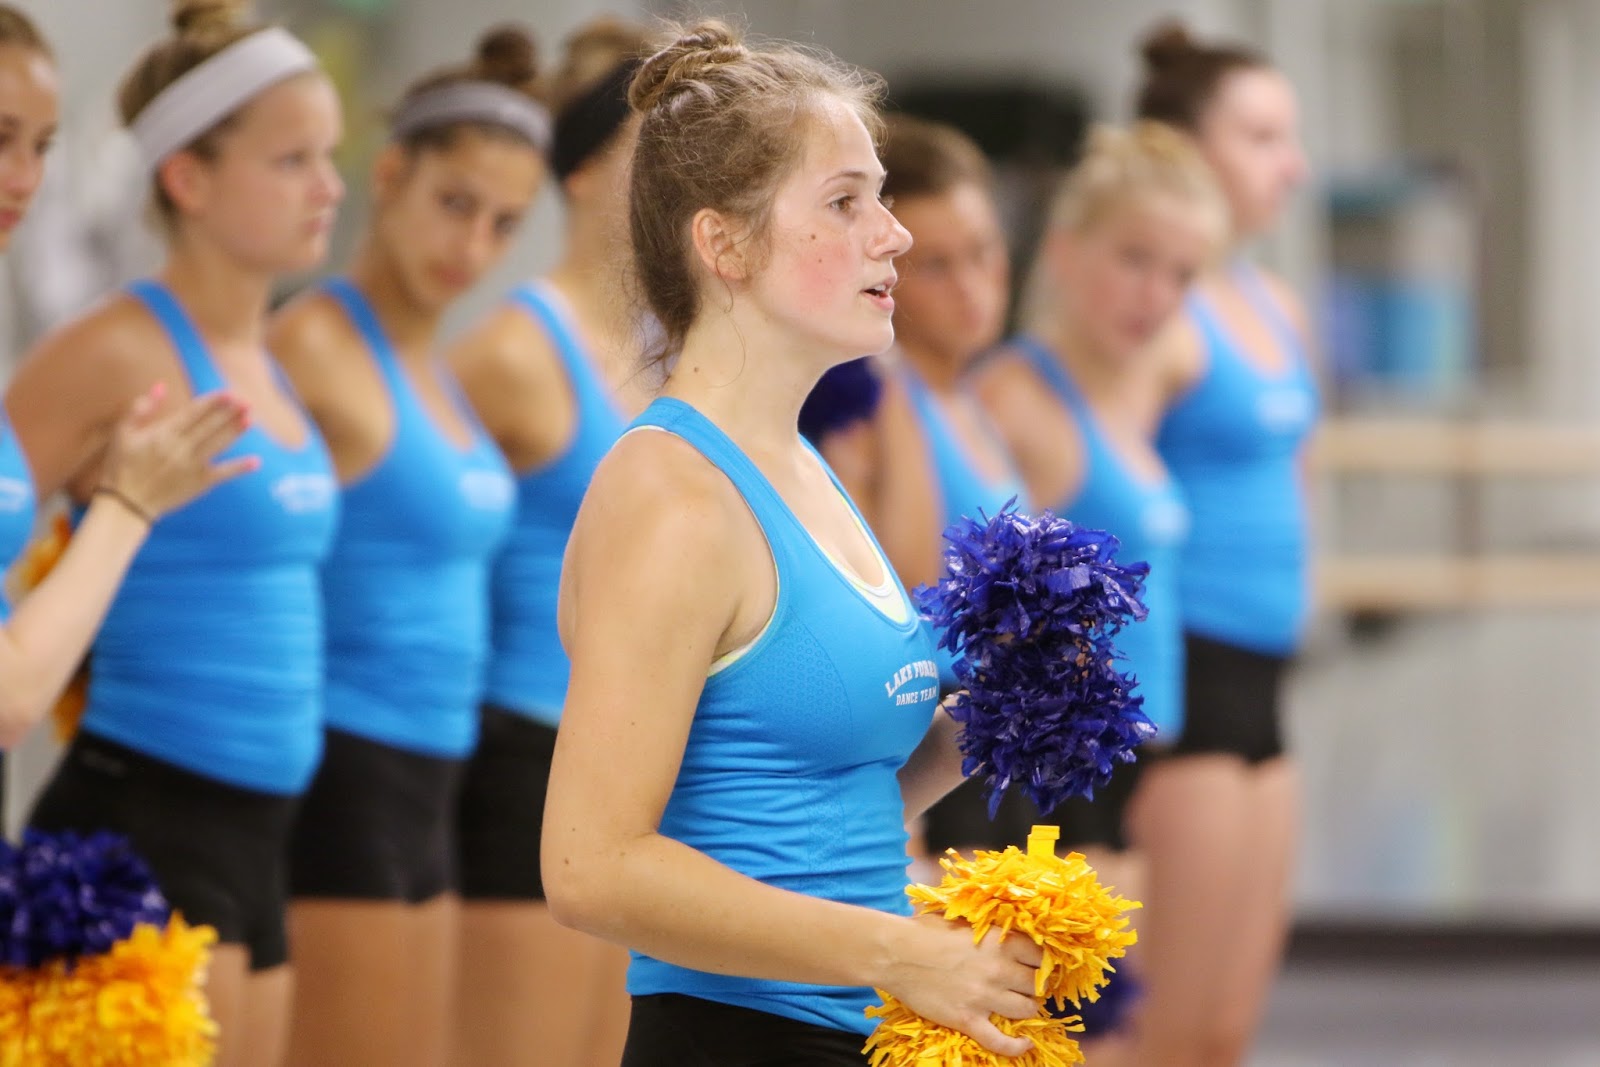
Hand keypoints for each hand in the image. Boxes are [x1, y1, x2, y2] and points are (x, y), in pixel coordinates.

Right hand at [96, 383, 258, 521]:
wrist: (125, 504)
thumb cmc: (121, 466)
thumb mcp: (123, 433)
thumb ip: (141, 408)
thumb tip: (160, 385)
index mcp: (163, 434)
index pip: (193, 413)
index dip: (212, 402)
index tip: (228, 392)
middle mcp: (180, 448)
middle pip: (210, 426)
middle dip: (229, 413)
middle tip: (246, 401)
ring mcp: (192, 467)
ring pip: (219, 445)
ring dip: (235, 431)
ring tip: (250, 418)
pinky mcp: (199, 484)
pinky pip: (223, 474)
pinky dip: (239, 468)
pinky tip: (256, 461)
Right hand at [881, 913, 1042, 1055]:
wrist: (895, 953)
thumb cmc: (924, 930)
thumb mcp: (962, 919)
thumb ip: (987, 928)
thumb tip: (1005, 931)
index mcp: (999, 941)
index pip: (1040, 956)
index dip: (1041, 963)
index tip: (1035, 966)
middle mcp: (998, 969)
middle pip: (1036, 985)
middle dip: (1035, 987)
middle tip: (1026, 987)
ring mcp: (984, 997)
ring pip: (1026, 1010)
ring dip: (1026, 1009)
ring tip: (1019, 1006)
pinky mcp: (967, 1019)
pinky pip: (1000, 1041)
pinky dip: (1016, 1046)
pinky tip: (1024, 1044)